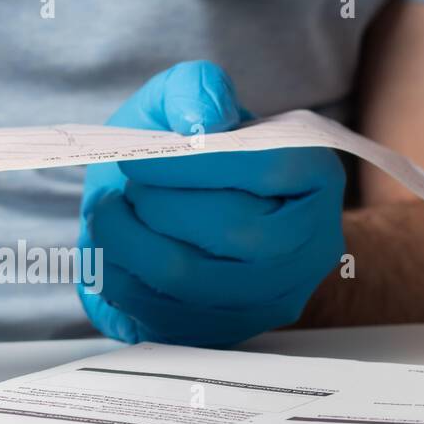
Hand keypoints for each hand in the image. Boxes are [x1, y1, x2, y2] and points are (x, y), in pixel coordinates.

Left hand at [79, 60, 344, 345]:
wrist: (191, 218)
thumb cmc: (191, 158)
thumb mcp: (189, 102)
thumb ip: (194, 89)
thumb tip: (202, 118)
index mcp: (314, 176)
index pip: (268, 169)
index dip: (194, 164)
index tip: (138, 159)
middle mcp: (309, 244)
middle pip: (232, 230)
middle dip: (157, 204)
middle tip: (127, 187)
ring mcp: (272, 298)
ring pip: (189, 278)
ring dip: (126, 241)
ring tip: (108, 213)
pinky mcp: (227, 334)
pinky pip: (163, 315)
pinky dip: (120, 280)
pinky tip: (114, 252)